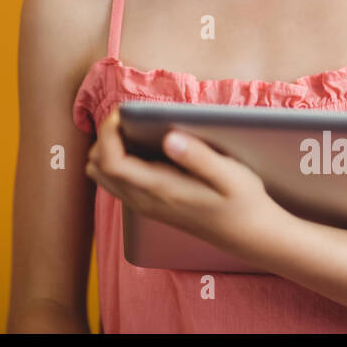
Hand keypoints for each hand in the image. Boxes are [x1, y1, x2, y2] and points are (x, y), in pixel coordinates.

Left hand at [85, 108, 292, 261]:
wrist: (248, 236)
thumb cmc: (242, 201)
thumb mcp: (231, 176)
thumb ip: (199, 157)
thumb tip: (169, 137)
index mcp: (160, 190)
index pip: (111, 162)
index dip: (108, 132)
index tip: (124, 111)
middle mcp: (144, 201)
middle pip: (97, 167)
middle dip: (105, 137)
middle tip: (131, 117)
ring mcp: (144, 205)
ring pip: (102, 175)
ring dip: (109, 148)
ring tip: (135, 128)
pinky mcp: (148, 204)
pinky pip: (116, 180)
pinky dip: (117, 159)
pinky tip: (144, 146)